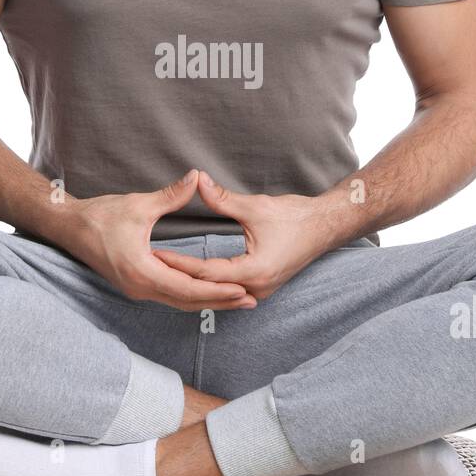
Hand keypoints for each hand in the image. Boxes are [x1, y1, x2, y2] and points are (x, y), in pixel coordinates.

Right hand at [58, 169, 257, 311]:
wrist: (68, 227)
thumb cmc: (99, 216)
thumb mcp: (139, 205)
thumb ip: (171, 195)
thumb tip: (197, 178)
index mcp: (142, 272)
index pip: (188, 289)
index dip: (217, 290)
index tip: (242, 289)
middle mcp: (140, 287)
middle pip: (187, 302)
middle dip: (219, 302)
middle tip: (249, 300)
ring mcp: (136, 289)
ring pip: (178, 302)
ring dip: (207, 301)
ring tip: (235, 300)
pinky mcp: (135, 284)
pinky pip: (168, 297)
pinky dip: (191, 296)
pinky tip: (206, 292)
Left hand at [151, 170, 336, 301]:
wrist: (325, 226)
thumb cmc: (295, 216)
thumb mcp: (256, 206)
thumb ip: (224, 199)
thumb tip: (198, 182)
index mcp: (255, 271)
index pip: (205, 272)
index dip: (179, 263)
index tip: (155, 254)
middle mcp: (257, 287)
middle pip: (208, 288)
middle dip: (179, 277)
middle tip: (150, 266)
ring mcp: (260, 291)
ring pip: (218, 294)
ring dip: (192, 285)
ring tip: (164, 274)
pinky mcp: (261, 287)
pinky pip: (228, 291)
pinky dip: (208, 285)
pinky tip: (190, 278)